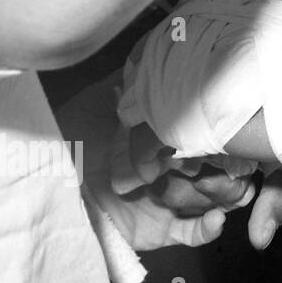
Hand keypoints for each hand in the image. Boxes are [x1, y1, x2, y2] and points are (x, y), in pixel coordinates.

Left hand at [55, 74, 253, 250]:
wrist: (46, 187)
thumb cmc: (71, 139)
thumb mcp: (103, 98)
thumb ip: (141, 79)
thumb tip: (176, 50)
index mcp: (166, 133)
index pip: (214, 132)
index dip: (229, 132)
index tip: (235, 129)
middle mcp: (174, 162)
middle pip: (226, 164)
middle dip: (231, 165)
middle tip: (223, 163)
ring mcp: (170, 196)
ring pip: (219, 197)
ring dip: (217, 192)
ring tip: (201, 185)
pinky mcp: (161, 229)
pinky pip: (196, 232)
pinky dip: (209, 227)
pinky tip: (214, 217)